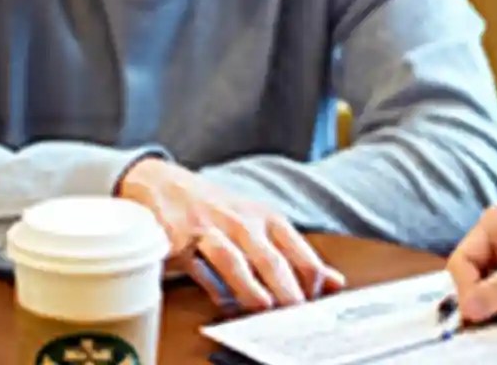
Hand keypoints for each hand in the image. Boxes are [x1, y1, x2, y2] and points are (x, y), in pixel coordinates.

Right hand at [117, 157, 346, 311]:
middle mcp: (242, 223)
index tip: (317, 302)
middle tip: (296, 313)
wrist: (162, 184)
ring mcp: (210, 230)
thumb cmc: (218, 210)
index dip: (310, 278)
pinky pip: (196, 267)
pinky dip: (209, 287)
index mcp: (268, 219)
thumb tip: (335, 282)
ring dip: (249, 287)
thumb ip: (296, 255)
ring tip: (263, 308)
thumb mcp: (262, 224)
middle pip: (270, 258)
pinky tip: (222, 305)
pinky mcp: (179, 241)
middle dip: (285, 288)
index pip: (298, 250)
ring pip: (234, 260)